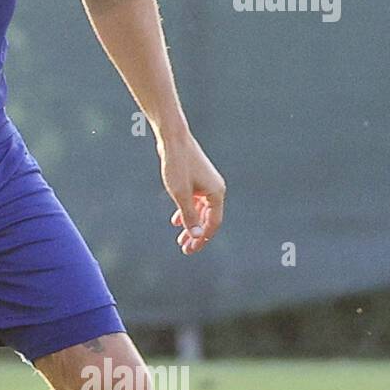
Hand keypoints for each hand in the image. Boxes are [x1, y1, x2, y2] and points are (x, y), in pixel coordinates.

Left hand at [158, 131, 224, 254]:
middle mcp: (215, 190)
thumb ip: (189, 215)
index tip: (189, 250)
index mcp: (216, 193)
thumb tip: (198, 236)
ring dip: (191, 225)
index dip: (202, 239)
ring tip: (180, 239)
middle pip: (208, 219)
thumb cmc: (177, 165)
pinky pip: (196, 202)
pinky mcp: (198, 180)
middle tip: (185, 249)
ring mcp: (207, 184)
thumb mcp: (180, 194)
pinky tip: (176, 220)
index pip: (213, 223)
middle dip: (196, 235)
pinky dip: (187, 212)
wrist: (173, 139)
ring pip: (201, 211)